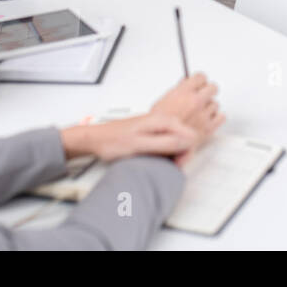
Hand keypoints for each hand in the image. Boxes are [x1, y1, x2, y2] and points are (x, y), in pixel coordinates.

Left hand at [61, 113, 199, 162]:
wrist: (96, 139)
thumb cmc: (113, 141)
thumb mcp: (141, 145)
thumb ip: (166, 142)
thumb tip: (189, 141)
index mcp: (163, 120)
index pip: (190, 136)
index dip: (186, 153)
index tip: (175, 165)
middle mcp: (163, 120)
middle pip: (186, 138)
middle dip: (181, 155)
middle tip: (168, 167)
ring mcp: (158, 126)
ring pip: (178, 142)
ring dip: (174, 155)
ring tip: (160, 163)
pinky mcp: (153, 132)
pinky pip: (169, 143)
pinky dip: (166, 153)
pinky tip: (156, 159)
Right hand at [151, 73, 224, 165]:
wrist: (159, 145)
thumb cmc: (157, 126)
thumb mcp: (163, 101)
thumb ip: (177, 90)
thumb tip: (185, 82)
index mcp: (183, 92)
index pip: (201, 77)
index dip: (200, 80)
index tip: (198, 83)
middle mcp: (195, 101)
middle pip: (213, 88)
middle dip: (207, 91)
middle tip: (202, 96)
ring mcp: (203, 115)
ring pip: (215, 104)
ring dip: (209, 107)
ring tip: (199, 113)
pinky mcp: (209, 128)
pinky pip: (221, 117)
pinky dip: (216, 118)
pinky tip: (207, 120)